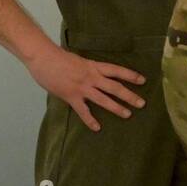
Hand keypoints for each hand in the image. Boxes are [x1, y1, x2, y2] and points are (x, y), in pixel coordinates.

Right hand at [25, 45, 146, 131]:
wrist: (43, 58)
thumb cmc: (59, 57)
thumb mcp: (79, 60)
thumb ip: (88, 69)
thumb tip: (95, 76)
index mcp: (94, 66)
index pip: (116, 70)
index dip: (130, 75)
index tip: (143, 80)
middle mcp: (92, 77)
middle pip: (115, 87)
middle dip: (129, 96)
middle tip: (142, 103)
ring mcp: (82, 87)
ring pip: (103, 100)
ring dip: (116, 108)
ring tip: (128, 115)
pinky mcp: (71, 96)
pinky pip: (83, 111)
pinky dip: (90, 120)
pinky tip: (97, 128)